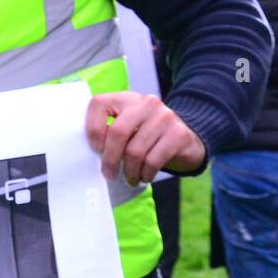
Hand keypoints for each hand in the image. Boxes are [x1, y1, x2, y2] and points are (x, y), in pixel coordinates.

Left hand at [85, 91, 205, 185]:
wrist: (184, 141)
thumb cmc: (146, 137)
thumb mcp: (127, 128)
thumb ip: (110, 132)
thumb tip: (93, 154)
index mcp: (126, 98)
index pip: (99, 104)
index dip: (92, 129)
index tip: (96, 149)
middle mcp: (146, 103)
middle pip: (118, 132)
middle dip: (110, 159)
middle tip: (108, 174)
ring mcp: (165, 116)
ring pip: (135, 150)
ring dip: (129, 171)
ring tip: (130, 179)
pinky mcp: (179, 134)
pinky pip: (153, 160)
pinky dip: (145, 173)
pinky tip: (144, 177)